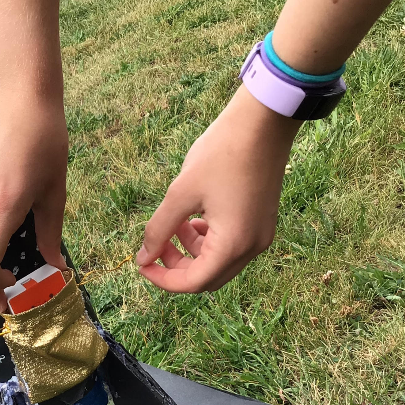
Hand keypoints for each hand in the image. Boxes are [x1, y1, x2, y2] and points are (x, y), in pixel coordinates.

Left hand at [136, 85, 301, 292]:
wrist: (264, 121)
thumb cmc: (222, 153)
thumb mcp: (181, 193)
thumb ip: (159, 229)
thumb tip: (143, 258)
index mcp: (233, 244)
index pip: (193, 283)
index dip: (162, 279)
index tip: (141, 264)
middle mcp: (251, 248)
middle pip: (207, 277)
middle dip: (177, 267)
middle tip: (156, 244)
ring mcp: (260, 236)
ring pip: (218, 262)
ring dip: (191, 252)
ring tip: (175, 223)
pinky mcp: (261, 222)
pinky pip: (231, 246)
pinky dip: (208, 240)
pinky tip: (195, 217)